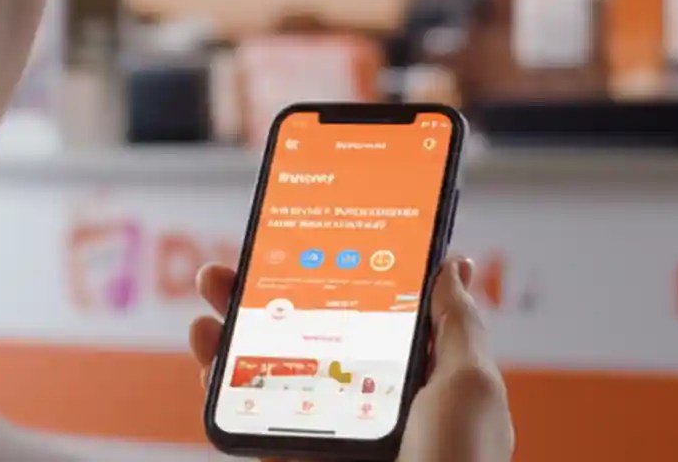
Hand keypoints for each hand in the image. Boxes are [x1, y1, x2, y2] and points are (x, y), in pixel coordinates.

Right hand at [189, 257, 514, 461]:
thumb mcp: (471, 387)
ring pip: (277, 368)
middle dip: (279, 292)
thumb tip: (453, 266)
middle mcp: (377, 403)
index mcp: (425, 381)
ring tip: (212, 289)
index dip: (353, 274)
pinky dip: (222, 383)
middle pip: (318, 332)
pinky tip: (206, 350)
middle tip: (246, 258)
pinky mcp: (297, 460)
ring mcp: (333, 434)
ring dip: (238, 326)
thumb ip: (459, 326)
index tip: (322, 237)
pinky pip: (252, 418)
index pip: (385, 315)